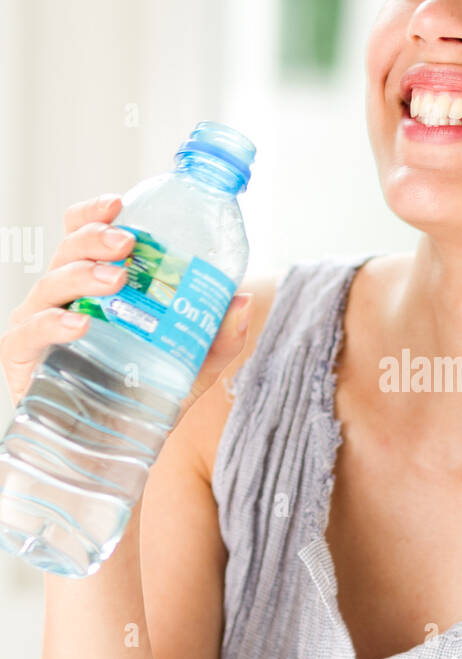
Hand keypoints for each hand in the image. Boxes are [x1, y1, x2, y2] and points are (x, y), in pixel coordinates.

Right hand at [0, 193, 251, 420]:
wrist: (115, 455)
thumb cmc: (143, 399)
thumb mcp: (190, 368)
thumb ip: (217, 337)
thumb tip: (242, 299)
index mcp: (93, 287)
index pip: (83, 235)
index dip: (95, 214)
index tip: (120, 203)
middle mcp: (62, 300)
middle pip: (66, 252)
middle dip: (94, 239)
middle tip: (128, 243)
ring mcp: (38, 329)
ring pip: (48, 287)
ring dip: (80, 276)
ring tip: (115, 279)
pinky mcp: (23, 364)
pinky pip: (27, 336)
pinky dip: (50, 327)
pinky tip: (77, 326)